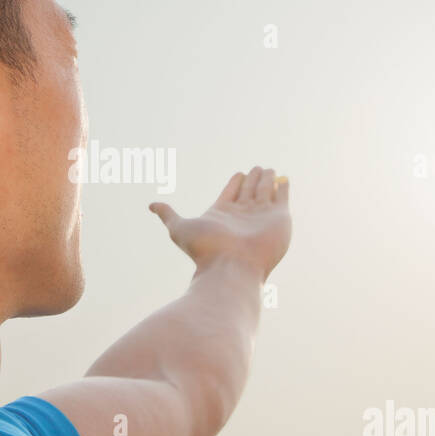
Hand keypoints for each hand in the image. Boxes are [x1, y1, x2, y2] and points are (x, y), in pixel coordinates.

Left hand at [149, 168, 291, 280]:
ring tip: (268, 170)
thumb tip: (151, 205)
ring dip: (267, 180)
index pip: (231, 193)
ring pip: (265, 192)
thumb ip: (169, 215)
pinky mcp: (279, 218)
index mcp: (223, 214)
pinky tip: (284, 180)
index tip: (238, 174)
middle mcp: (243, 215)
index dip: (235, 183)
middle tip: (257, 168)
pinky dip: (283, 188)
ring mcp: (262, 216)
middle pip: (249, 191)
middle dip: (253, 179)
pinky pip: (282, 198)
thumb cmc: (205, 250)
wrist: (231, 267)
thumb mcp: (180, 228)